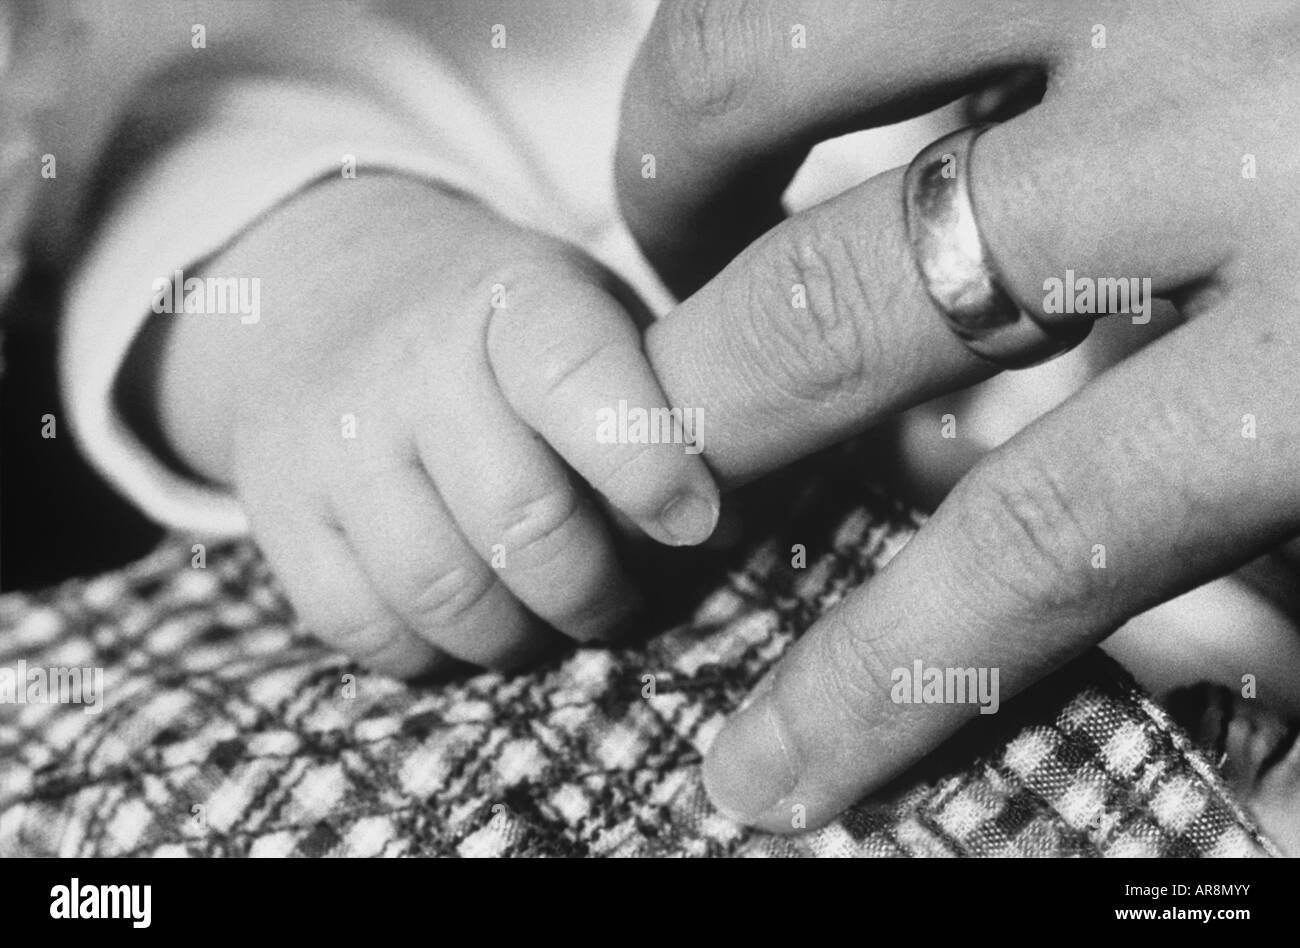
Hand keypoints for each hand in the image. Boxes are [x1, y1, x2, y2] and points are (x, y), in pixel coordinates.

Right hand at [138, 176, 718, 676]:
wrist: (325, 295)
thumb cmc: (497, 328)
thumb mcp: (585, 315)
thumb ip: (657, 403)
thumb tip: (728, 524)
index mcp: (512, 300)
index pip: (577, 376)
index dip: (646, 462)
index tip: (697, 522)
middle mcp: (408, 363)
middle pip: (521, 520)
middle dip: (597, 588)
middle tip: (626, 594)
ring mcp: (329, 441)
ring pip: (443, 591)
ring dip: (522, 635)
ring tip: (554, 615)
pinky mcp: (277, 514)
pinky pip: (364, 628)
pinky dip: (434, 652)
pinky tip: (471, 617)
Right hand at [617, 0, 1299, 829]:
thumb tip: (1255, 820)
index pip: (1028, 543)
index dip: (860, 684)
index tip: (759, 764)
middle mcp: (1232, 112)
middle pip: (858, 293)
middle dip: (704, 398)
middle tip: (645, 451)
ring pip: (802, 35)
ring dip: (689, 149)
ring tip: (664, 218)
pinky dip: (787, 14)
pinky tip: (778, 67)